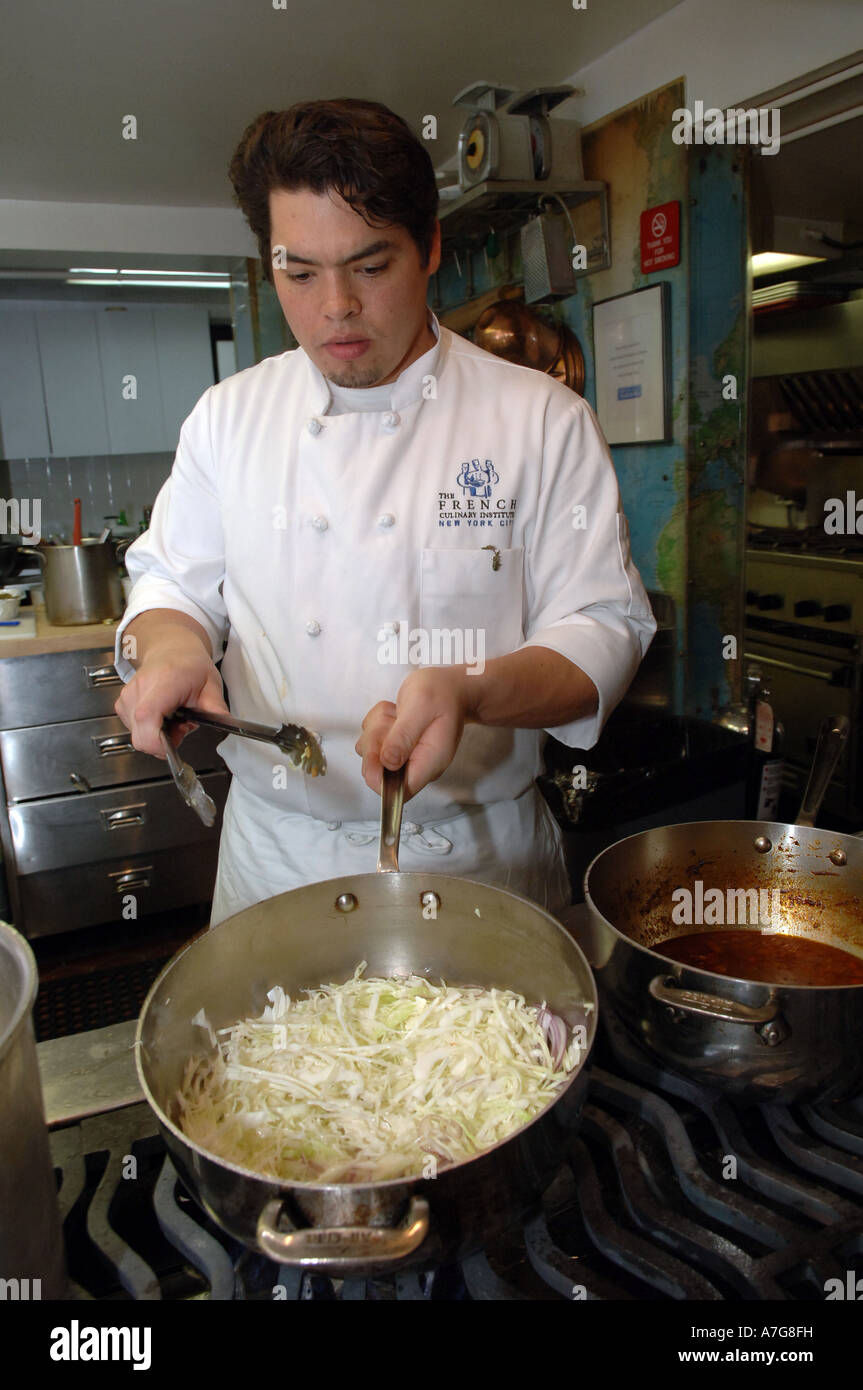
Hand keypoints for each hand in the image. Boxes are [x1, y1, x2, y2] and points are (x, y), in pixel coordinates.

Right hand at [115, 642, 227, 756]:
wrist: (170, 649)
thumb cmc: (189, 665)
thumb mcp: (211, 685)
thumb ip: (216, 709)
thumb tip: (224, 725)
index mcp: (164, 681)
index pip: (147, 716)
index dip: (156, 741)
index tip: (173, 745)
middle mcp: (140, 688)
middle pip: (140, 734)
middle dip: (163, 742)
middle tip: (181, 726)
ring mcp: (128, 697)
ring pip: (138, 736)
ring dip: (158, 736)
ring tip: (173, 718)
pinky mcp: (122, 705)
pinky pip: (134, 731)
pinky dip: (149, 730)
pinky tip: (162, 716)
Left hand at [356, 666, 468, 798]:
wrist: (450, 687)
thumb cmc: (441, 693)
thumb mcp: (421, 707)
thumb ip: (404, 736)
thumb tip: (388, 763)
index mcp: (430, 762)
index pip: (400, 792)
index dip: (380, 777)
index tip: (377, 750)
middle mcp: (417, 766)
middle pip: (379, 773)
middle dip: (374, 745)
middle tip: (390, 721)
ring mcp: (405, 758)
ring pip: (371, 755)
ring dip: (375, 731)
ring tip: (395, 714)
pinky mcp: (395, 749)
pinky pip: (371, 742)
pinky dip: (376, 725)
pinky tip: (393, 715)